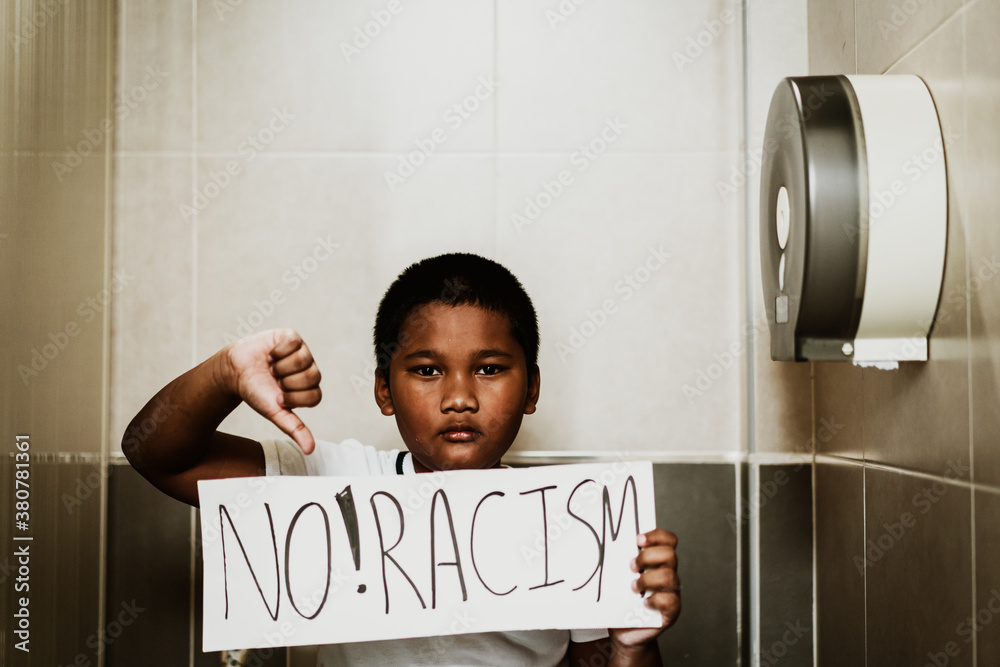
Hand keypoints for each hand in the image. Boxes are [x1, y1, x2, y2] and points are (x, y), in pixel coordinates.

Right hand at [223, 328, 321, 453]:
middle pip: (312, 377)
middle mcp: (309, 371)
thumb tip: (310, 450)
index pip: (315, 396)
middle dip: (287, 381)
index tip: (278, 397)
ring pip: (304, 359)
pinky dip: (278, 350)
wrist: (234, 371)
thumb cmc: (256, 392)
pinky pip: (294, 342)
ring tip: (271, 367)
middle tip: (274, 380)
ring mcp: (303, 353)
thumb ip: (294, 428)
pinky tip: (271, 354)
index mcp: (308, 390)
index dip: (294, 398)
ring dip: (281, 366)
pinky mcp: (292, 337)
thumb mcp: (274, 412)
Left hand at [609, 529, 680, 648]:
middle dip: (647, 557)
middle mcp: (667, 574)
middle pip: (669, 554)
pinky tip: (643, 603)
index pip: (668, 540)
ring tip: (633, 587)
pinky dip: (655, 600)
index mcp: (657, 562)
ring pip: (669, 576)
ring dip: (648, 579)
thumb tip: (596, 545)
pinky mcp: (670, 611)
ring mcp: (670, 592)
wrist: (624, 632)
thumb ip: (616, 561)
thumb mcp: (617, 578)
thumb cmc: (620, 601)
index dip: (656, 536)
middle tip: (631, 566)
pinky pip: (670, 600)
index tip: (637, 539)